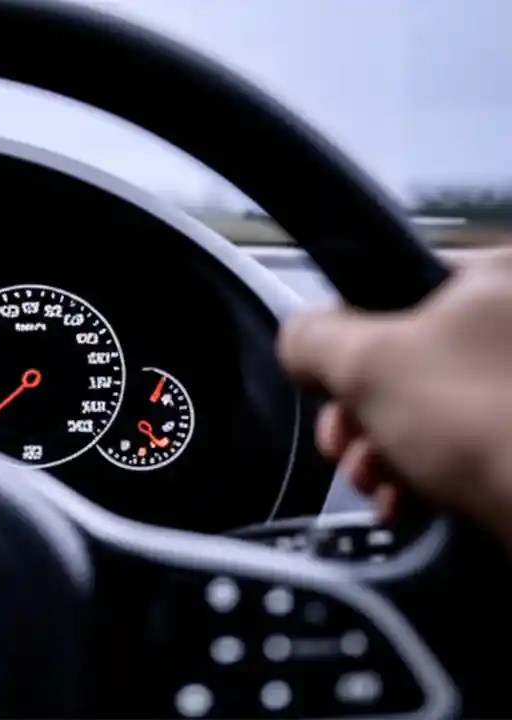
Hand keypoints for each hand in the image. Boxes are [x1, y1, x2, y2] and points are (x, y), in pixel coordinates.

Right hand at [278, 250, 511, 546]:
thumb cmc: (487, 422)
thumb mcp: (365, 362)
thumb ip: (312, 337)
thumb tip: (300, 342)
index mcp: (502, 273)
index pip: (392, 292)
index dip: (347, 346)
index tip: (331, 393)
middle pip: (416, 357)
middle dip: (365, 413)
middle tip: (350, 447)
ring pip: (443, 407)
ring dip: (391, 452)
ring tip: (382, 485)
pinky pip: (479, 446)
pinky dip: (438, 476)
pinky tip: (415, 504)